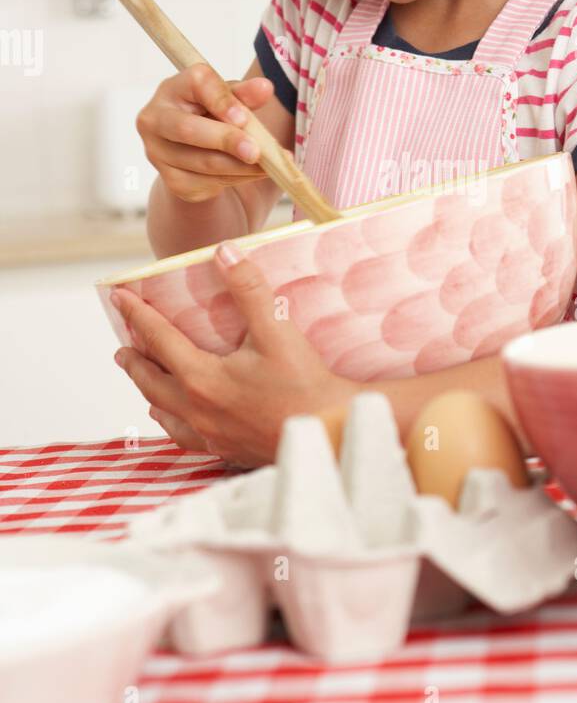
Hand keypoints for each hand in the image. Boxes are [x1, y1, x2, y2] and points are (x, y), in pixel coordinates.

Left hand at [110, 241, 359, 465]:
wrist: (331, 434)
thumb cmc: (306, 384)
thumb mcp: (278, 330)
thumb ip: (249, 289)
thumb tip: (224, 253)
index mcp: (202, 378)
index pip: (159, 339)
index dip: (137, 315)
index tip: (118, 298)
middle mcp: (197, 409)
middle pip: (151, 381)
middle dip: (134, 361)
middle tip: (123, 348)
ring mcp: (210, 434)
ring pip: (165, 412)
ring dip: (150, 392)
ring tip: (146, 382)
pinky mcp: (227, 449)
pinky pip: (186, 437)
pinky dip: (174, 423)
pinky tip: (180, 421)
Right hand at [136, 63, 274, 203]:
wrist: (193, 146)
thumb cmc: (211, 112)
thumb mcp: (228, 98)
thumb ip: (244, 94)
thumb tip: (265, 88)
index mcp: (172, 88)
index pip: (195, 85)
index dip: (221, 101)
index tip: (244, 117)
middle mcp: (155, 119)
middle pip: (189, 129)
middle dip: (227, 141)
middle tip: (256, 152)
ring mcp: (159, 153)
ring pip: (204, 163)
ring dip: (241, 166)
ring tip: (271, 165)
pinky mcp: (172, 181)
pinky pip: (208, 183)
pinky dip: (237, 179)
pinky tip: (254, 173)